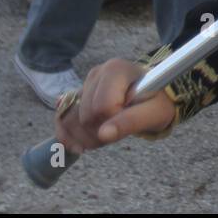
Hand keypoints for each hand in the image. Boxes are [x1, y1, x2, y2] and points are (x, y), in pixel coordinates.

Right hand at [53, 58, 174, 155]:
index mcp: (117, 70)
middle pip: (85, 116)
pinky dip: (67, 136)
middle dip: (99, 133)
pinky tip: (79, 147)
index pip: (103, 106)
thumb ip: (130, 122)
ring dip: (84, 138)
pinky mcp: (76, 96)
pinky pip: (61, 119)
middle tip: (119, 132)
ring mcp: (84, 84)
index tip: (129, 121)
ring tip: (106, 137)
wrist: (152, 97)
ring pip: (69, 119)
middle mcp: (97, 73)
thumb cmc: (156, 103)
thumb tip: (103, 134)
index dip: (114, 122)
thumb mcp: (153, 113)